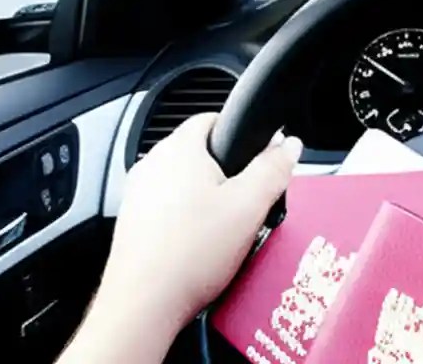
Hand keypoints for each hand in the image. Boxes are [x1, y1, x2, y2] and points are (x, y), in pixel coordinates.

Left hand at [59, 113, 301, 362]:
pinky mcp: (134, 223)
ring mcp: (138, 195)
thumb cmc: (189, 255)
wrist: (144, 304)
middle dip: (228, 175)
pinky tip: (202, 248)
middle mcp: (152, 164)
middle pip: (202, 155)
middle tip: (248, 204)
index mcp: (179, 148)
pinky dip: (188, 222)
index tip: (261, 157)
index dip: (243, 134)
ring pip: (186, 185)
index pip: (214, 117)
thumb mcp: (249, 206)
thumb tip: (288, 145)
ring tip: (226, 232)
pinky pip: (170, 210)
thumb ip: (273, 169)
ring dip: (208, 201)